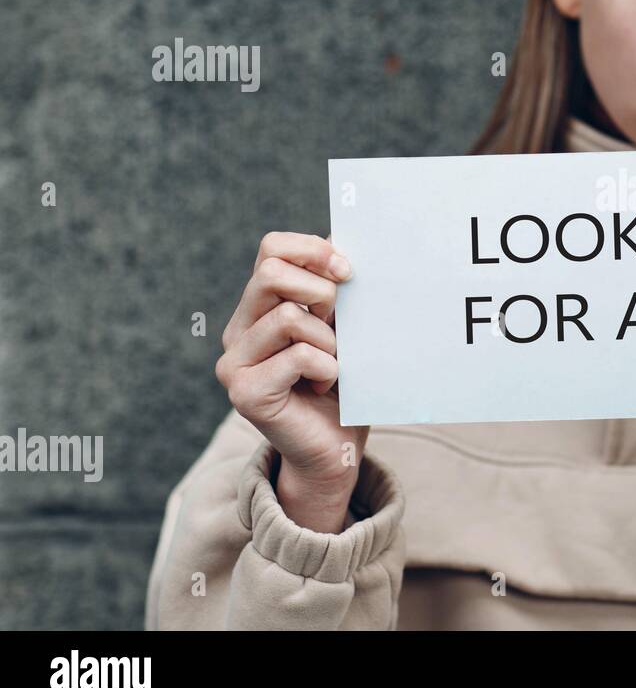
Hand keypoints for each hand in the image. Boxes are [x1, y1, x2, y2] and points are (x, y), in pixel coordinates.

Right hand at [215, 231, 367, 528]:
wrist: (337, 450)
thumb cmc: (345, 385)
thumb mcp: (343, 328)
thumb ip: (335, 289)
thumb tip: (342, 237)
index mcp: (258, 308)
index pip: (272, 248)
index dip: (313, 250)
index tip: (348, 270)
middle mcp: (237, 331)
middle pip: (271, 273)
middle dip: (322, 292)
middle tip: (342, 325)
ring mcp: (235, 363)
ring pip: (289, 317)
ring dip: (329, 340)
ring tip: (334, 366)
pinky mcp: (245, 393)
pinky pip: (299, 356)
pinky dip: (327, 367)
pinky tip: (326, 386)